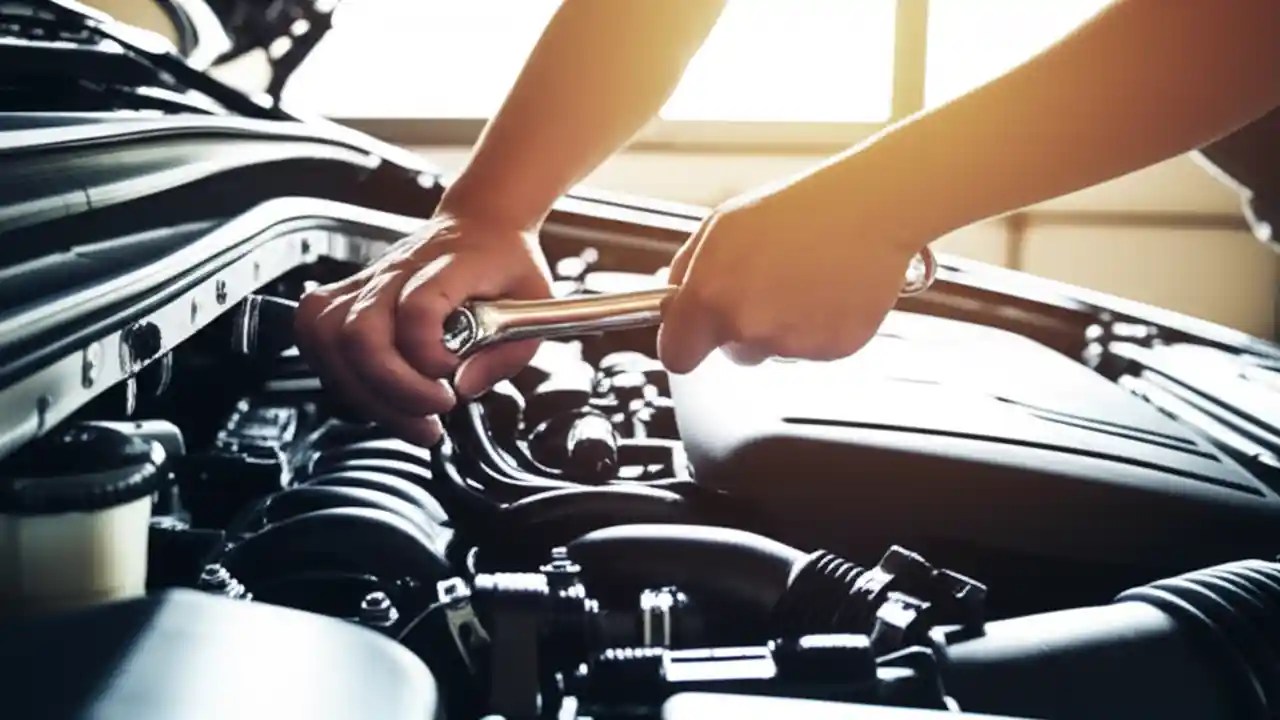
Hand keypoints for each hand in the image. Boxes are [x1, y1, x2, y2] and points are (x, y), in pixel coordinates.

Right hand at [294, 210, 551, 444]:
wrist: (482, 224)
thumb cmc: (506, 265)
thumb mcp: (534, 306)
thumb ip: (507, 354)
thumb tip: (465, 387)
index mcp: (450, 266)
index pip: (417, 308)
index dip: (429, 355)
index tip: (452, 378)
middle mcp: (398, 271)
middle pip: (359, 335)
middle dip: (392, 391)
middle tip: (431, 412)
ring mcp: (368, 281)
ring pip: (326, 338)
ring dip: (361, 391)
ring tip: (402, 413)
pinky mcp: (348, 294)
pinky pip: (316, 336)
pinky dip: (339, 376)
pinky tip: (375, 393)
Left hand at [657, 184, 925, 372]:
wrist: (868, 208)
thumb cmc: (798, 209)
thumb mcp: (722, 225)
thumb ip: (688, 270)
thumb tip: (672, 301)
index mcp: (711, 296)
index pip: (677, 355)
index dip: (685, 345)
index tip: (695, 337)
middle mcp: (749, 326)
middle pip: (734, 354)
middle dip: (743, 330)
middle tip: (769, 286)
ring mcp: (793, 343)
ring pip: (775, 351)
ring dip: (782, 327)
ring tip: (804, 280)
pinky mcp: (833, 349)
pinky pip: (813, 350)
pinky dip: (818, 328)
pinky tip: (827, 290)